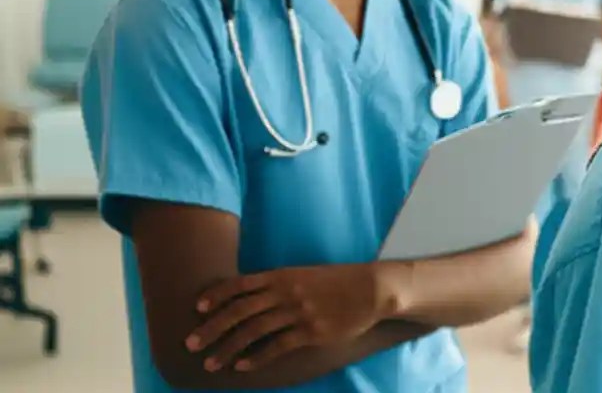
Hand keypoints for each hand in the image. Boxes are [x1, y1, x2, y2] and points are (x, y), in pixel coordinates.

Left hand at [185, 264, 389, 373]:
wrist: (372, 289)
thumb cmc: (338, 281)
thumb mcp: (305, 274)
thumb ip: (279, 284)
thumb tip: (253, 297)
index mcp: (282, 275)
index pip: (241, 284)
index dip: (217, 295)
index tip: (198, 308)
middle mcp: (285, 292)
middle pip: (239, 311)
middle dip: (212, 328)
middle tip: (191, 344)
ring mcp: (298, 312)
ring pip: (253, 331)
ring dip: (228, 348)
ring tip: (211, 363)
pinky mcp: (311, 332)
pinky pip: (276, 346)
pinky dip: (256, 357)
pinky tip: (242, 366)